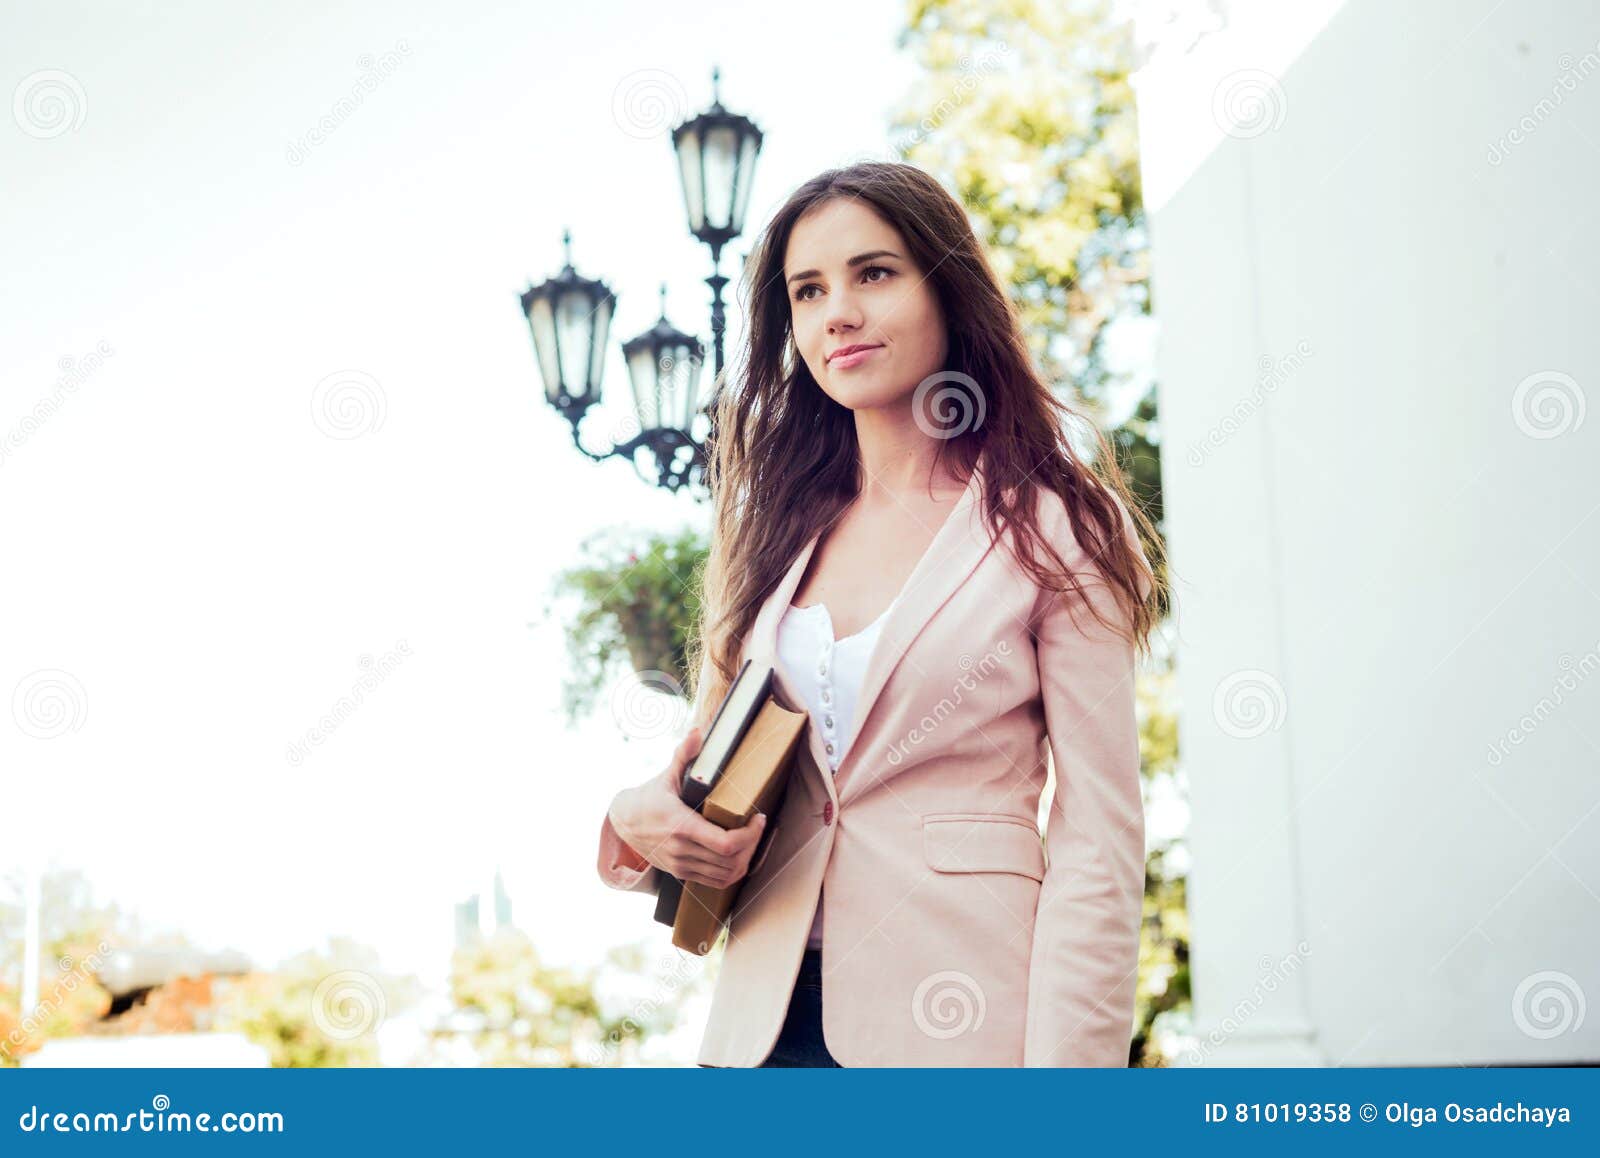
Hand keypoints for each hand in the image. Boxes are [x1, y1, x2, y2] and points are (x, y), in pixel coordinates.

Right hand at [607, 725, 767, 888]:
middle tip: (758, 826)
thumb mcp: (667, 775)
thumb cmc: (650, 797)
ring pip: (726, 875)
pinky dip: (733, 872)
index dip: (750, 835)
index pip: (725, 844)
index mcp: (681, 825)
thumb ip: (684, 754)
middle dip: (752, 844)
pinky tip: (739, 855)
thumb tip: (697, 732)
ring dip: (745, 860)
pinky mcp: (681, 873)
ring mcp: (681, 865)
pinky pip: (715, 882)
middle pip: (731, 860)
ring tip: (751, 839)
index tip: (758, 817)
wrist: (623, 823)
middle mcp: (681, 850)